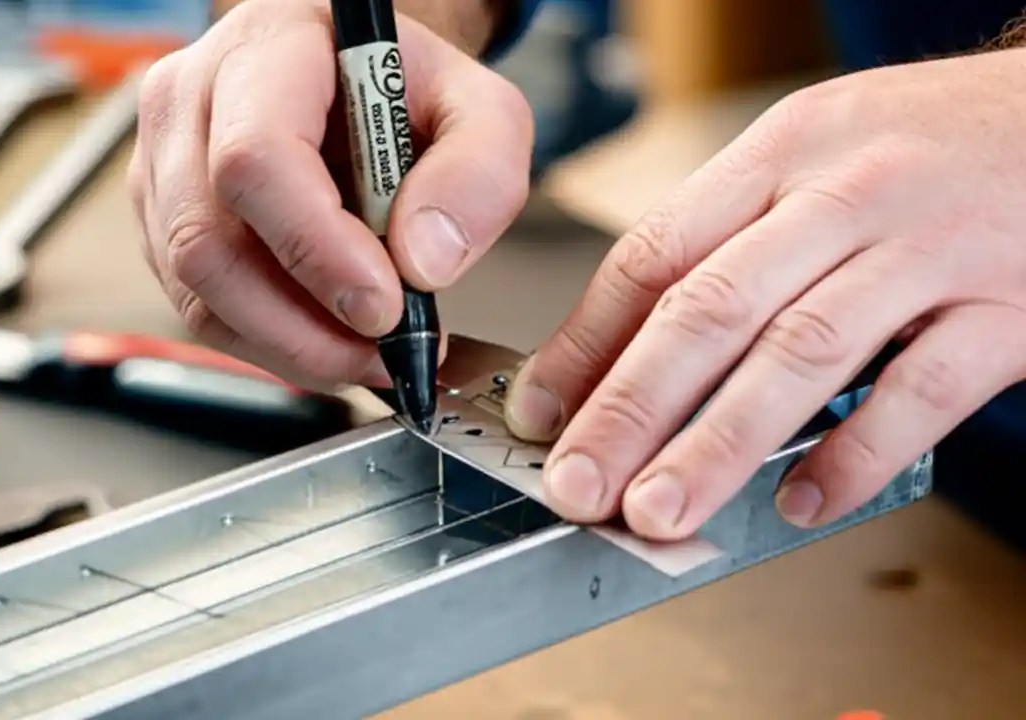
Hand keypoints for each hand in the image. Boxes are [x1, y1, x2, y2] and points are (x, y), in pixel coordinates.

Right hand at [127, 0, 531, 389]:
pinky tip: (327, 342)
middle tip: (384, 351)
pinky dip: (269, 346)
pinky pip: (200, 312)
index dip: (316, 249)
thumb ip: (477, 174)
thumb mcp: (481, 108)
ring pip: (197, 291)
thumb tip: (423, 262)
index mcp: (263, 50)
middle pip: (208, 242)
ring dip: (288, 346)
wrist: (355, 85)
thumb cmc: (404, 89)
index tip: (383, 306)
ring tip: (366, 355)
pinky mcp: (162, 228)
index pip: (256, 158)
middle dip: (304, 324)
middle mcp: (190, 104)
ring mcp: (163, 170)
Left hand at [507, 48, 1025, 538]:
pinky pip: (923, 392)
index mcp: (778, 156)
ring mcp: (927, 251)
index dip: (586, 342)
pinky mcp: (1006, 308)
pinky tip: (804, 502)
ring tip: (661, 508)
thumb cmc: (927, 148)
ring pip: (801, 353)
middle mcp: (844, 196)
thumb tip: (629, 351)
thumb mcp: (812, 160)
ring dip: (718, 442)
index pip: (655, 254)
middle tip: (580, 485)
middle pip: (712, 309)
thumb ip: (729, 245)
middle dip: (630, 408)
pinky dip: (857, 454)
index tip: (541, 413)